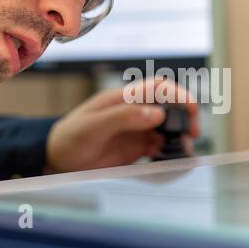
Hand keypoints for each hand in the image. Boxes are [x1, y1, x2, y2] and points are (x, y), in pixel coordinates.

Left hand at [44, 77, 200, 173]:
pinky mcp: (136, 147)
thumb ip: (124, 117)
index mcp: (123, 99)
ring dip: (178, 137)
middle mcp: (133, 112)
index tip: (192, 110)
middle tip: (192, 135)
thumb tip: (157, 113)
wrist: (56, 159)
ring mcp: (136, 130)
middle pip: (168, 107)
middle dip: (185, 117)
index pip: (157, 88)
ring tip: (183, 150)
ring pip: (167, 128)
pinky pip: (159, 146)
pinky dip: (169, 151)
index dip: (178, 95)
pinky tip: (171, 159)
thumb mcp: (93, 126)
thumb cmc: (70, 138)